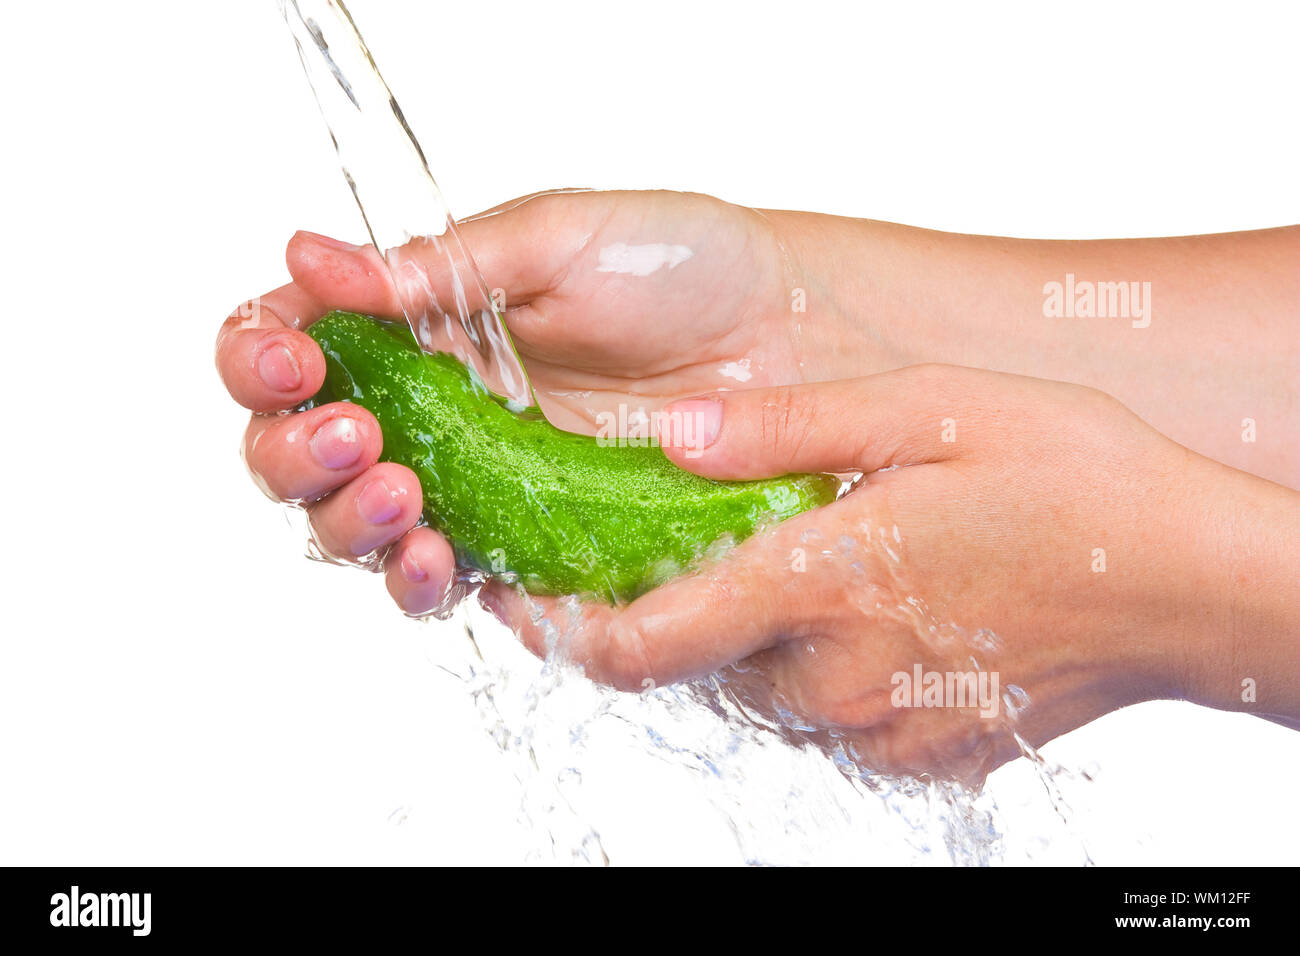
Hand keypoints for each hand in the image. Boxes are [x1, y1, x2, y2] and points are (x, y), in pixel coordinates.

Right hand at [217, 189, 857, 612]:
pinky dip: (428, 581)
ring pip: (363, 533)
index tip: (291, 359)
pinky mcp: (533, 545)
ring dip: (354, 526)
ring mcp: (478, 486)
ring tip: (404, 494)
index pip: (295, 348)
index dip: (262, 358)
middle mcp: (430, 412)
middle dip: (298, 456)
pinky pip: (456, 582)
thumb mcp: (556, 241)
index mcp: (415, 326)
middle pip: (304, 458)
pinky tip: (446, 558)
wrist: (792, 336)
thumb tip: (306, 257)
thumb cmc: (681, 268)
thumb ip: (435, 266)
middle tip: (354, 436)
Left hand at [480, 365, 1299, 780]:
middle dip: (652, 615)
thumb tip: (668, 436)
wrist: (1193, 586)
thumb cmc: (1073, 482)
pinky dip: (806, 669)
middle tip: (663, 546)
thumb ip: (786, 431)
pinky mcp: (916, 759)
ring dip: (735, 638)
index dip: (553, 631)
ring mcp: (876, 730)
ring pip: (748, 694)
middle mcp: (832, 677)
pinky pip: (820, 718)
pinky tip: (861, 608)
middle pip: (683, 668)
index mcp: (819, 585)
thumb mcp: (927, 413)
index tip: (514, 595)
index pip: (635, 645)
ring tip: (780, 563)